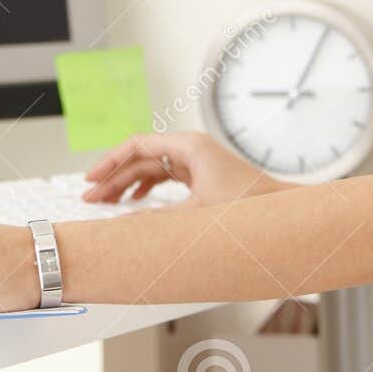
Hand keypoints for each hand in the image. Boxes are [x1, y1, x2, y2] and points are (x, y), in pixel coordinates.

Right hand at [82, 131, 287, 206]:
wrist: (281, 212)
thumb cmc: (250, 206)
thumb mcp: (196, 216)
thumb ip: (156, 221)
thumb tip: (125, 225)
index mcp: (188, 146)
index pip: (136, 146)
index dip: (109, 162)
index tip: (91, 178)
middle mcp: (190, 149)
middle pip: (140, 158)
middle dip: (114, 177)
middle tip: (93, 197)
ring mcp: (196, 161)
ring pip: (151, 168)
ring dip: (128, 184)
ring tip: (108, 201)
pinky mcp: (201, 175)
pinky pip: (164, 177)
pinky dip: (146, 188)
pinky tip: (135, 201)